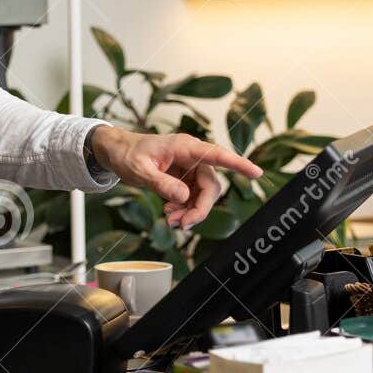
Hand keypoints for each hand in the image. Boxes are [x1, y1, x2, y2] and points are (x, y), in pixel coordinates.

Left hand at [89, 126, 262, 229]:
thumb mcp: (139, 170)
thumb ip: (161, 183)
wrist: (117, 152)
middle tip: (181, 225)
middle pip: (211, 186)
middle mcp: (192, 156)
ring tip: (171, 221)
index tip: (256, 172)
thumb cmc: (127, 154)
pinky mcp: (185, 179)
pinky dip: (185, 210)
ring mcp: (190, 168)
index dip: (238, 165)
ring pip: (204, 195)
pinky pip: (193, 198)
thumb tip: (183, 197)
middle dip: (200, 209)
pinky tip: (170, 214)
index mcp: (185, 147)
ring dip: (191, 212)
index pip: (217, 155)